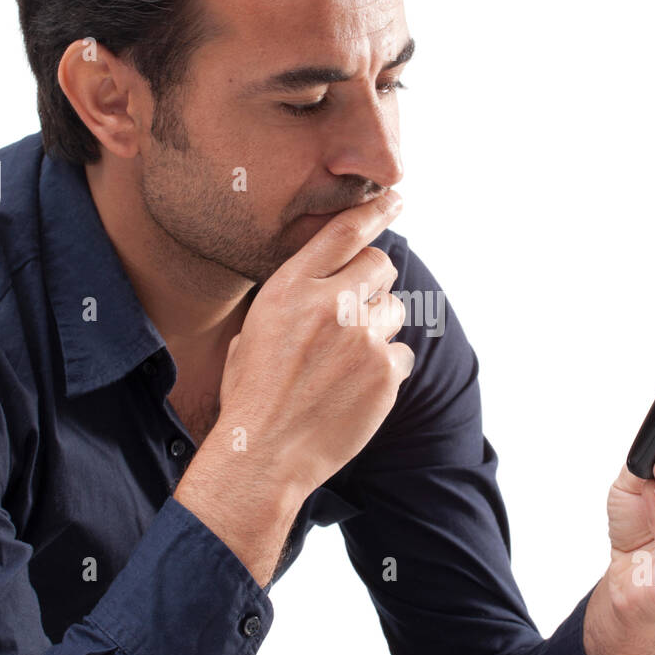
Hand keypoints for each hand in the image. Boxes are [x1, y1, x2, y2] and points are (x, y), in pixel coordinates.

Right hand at [210, 190, 414, 499]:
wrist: (263, 456)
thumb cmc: (253, 396)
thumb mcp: (255, 331)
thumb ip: (294, 299)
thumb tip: (327, 282)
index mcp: (290, 289)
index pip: (342, 233)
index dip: (374, 211)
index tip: (395, 197)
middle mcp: (328, 304)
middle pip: (380, 265)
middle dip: (374, 282)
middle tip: (357, 311)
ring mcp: (361, 338)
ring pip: (394, 310)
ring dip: (379, 329)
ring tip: (347, 363)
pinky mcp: (385, 372)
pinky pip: (402, 355)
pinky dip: (386, 371)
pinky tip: (356, 391)